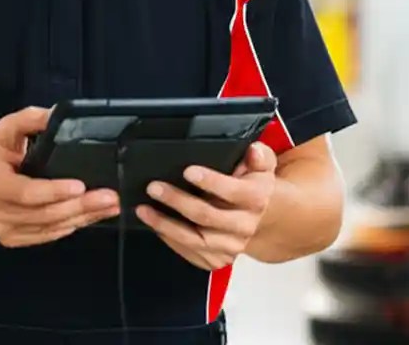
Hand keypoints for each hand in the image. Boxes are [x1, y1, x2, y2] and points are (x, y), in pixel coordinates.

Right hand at [0, 106, 119, 247]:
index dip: (53, 191)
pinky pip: (45, 237)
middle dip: (79, 207)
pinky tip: (88, 218)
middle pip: (42, 214)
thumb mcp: (5, 129)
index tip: (81, 185)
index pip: (25, 192)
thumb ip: (31, 120)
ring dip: (82, 218)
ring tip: (109, 207)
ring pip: (47, 228)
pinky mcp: (10, 239)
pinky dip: (69, 227)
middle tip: (110, 198)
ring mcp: (2, 229)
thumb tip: (59, 114)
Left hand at [137, 142, 277, 270]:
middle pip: (207, 215)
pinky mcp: (218, 259)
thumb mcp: (262, 169)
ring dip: (165, 224)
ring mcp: (230, 246)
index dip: (210, 181)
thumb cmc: (255, 190)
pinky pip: (190, 252)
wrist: (265, 223)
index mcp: (255, 200)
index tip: (188, 171)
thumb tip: (253, 150)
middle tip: (153, 187)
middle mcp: (244, 226)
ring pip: (194, 239)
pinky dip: (170, 239)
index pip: (232, 191)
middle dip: (177, 201)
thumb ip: (259, 156)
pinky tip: (155, 226)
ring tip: (143, 210)